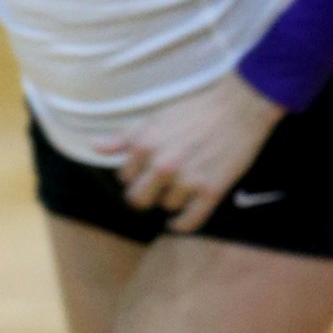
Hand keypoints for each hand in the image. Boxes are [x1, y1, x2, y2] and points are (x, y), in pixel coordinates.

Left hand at [96, 74, 285, 232]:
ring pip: (166, 207)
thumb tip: (94, 146)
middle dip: (145, 194)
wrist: (238, 108)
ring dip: (170, 200)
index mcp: (144, 146)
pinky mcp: (211, 192)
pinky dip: (182, 224)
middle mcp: (162, 166)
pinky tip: (181, 219)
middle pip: (139, 200)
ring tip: (180, 187)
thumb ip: (123, 137)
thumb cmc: (194, 109)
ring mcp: (187, 181)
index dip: (134, 174)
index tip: (145, 171)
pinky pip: (189, 222)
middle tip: (157, 187)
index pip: (124, 177)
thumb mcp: (153, 118)